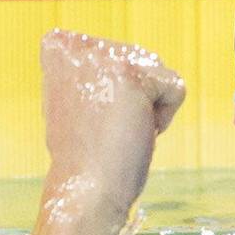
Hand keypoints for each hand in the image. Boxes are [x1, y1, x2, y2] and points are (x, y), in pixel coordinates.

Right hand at [38, 30, 185, 214]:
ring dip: (150, 107)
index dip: (117, 88)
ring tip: (117, 130)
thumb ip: (91, 70)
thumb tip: (100, 60)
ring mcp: (104, 56)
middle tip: (105, 128)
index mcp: (59, 46)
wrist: (86, 190)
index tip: (91, 115)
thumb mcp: (75, 98)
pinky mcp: (132, 73)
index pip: (118, 51)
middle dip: (136, 98)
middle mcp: (78, 44)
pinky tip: (136, 132)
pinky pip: (175, 88)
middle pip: (142, 60)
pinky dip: (165, 117)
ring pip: (159, 72)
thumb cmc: (84, 154)